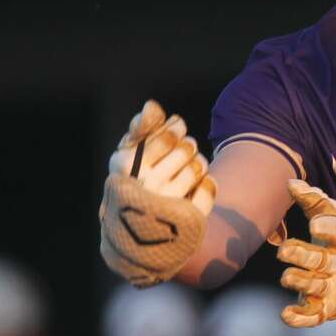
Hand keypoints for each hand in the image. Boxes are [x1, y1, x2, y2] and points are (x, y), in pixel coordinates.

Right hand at [100, 100, 216, 286]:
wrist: (138, 230)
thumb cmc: (134, 180)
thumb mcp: (130, 153)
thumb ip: (141, 127)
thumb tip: (152, 106)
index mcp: (126, 167)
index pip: (166, 137)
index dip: (176, 128)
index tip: (179, 127)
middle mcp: (145, 187)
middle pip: (185, 150)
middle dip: (188, 145)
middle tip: (185, 149)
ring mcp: (166, 206)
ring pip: (198, 167)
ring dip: (199, 162)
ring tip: (191, 167)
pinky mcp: (186, 222)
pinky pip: (209, 189)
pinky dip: (209, 183)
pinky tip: (199, 184)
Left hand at [276, 180, 335, 326]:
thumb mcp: (333, 214)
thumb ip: (313, 199)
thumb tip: (290, 183)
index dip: (329, 228)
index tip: (314, 224)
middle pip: (325, 262)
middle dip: (304, 257)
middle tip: (283, 251)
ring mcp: (334, 286)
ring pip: (318, 286)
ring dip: (301, 282)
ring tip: (285, 277)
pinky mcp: (325, 306)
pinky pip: (314, 315)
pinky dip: (301, 318)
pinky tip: (285, 315)